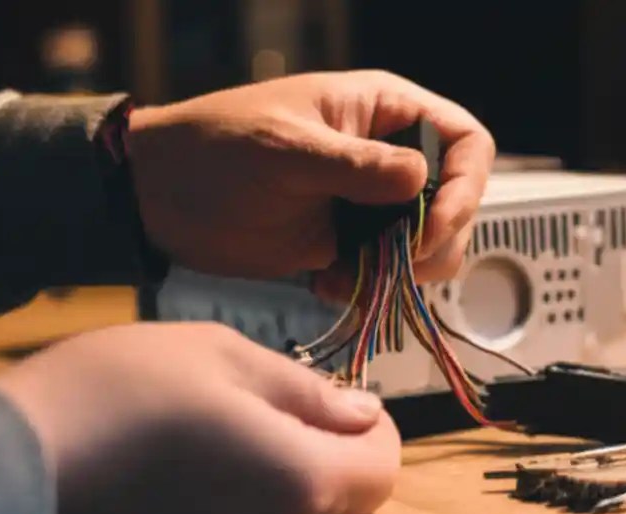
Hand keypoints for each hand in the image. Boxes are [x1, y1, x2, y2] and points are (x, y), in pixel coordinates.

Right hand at [0, 322, 399, 513]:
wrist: (6, 471)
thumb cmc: (117, 393)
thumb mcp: (221, 355)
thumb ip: (306, 389)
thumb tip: (362, 412)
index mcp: (300, 483)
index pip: (383, 469)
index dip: (370, 430)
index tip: (331, 402)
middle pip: (331, 497)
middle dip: (307, 450)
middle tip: (241, 404)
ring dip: (260, 480)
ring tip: (191, 437)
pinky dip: (220, 513)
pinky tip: (164, 477)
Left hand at [126, 70, 494, 295]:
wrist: (160, 197)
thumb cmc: (215, 148)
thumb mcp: (287, 149)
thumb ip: (357, 166)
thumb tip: (421, 179)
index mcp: (382, 112)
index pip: (466, 142)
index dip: (465, 186)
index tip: (432, 224)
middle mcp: (385, 157)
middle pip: (457, 202)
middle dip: (436, 239)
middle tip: (396, 260)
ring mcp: (368, 205)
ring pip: (430, 246)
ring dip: (405, 271)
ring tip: (354, 275)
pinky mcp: (347, 245)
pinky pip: (388, 274)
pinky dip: (372, 289)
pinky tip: (328, 284)